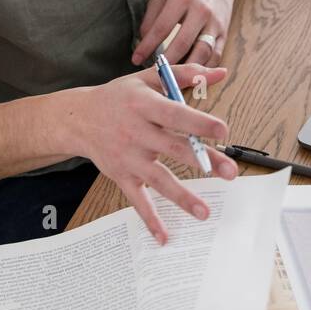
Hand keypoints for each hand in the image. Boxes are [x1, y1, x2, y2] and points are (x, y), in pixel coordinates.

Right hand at [74, 61, 236, 243]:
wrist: (79, 118)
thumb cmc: (120, 97)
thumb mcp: (148, 78)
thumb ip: (184, 75)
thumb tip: (219, 73)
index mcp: (144, 105)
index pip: (174, 114)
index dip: (198, 122)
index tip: (222, 130)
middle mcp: (136, 132)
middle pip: (174, 148)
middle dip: (203, 160)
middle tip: (230, 173)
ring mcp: (129, 157)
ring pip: (158, 179)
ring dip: (182, 196)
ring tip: (204, 212)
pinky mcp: (122, 176)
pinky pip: (137, 200)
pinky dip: (149, 220)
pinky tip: (164, 236)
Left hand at [131, 0, 234, 67]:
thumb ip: (150, 19)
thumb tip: (143, 46)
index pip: (161, 28)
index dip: (147, 46)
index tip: (136, 59)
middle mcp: (200, 10)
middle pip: (182, 43)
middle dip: (166, 63)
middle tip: (154, 74)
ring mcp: (215, 23)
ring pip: (202, 53)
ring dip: (186, 69)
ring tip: (172, 78)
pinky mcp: (224, 33)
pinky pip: (214, 56)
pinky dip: (202, 69)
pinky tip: (190, 74)